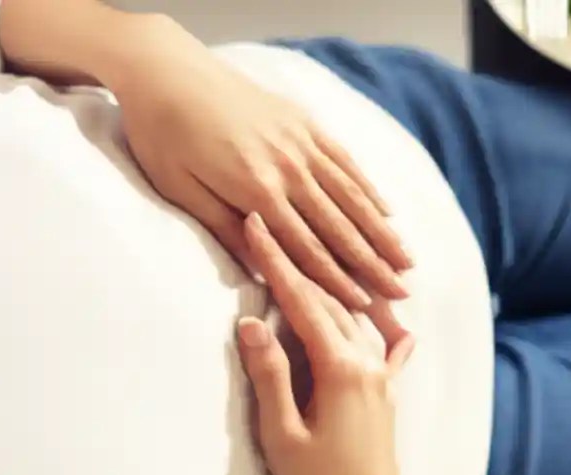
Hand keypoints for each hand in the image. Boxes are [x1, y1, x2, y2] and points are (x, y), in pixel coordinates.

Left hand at [100, 16, 412, 309]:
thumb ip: (225, 230)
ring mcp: (300, 142)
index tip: (364, 307)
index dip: (337, 281)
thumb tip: (260, 272)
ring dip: (381, 231)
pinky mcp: (304, 122)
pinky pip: (344, 161)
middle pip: (339, 226)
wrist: (169, 72)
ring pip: (351, 195)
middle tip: (400, 294)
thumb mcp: (182, 191)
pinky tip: (387, 211)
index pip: (306, 247)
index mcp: (256, 190)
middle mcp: (288, 167)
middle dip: (373, 264)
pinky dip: (368, 188)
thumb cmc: (163, 135)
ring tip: (406, 260)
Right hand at [235, 213, 413, 474]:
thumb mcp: (281, 433)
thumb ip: (270, 375)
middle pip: (330, 301)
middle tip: (273, 229)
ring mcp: (383, 378)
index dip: (277, 261)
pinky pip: (389, 351)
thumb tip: (250, 323)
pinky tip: (399, 319)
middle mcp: (369, 364)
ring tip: (308, 258)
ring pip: (355, 318)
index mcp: (341, 368)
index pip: (303, 301)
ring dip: (330, 288)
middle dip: (299, 264)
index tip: (258, 224)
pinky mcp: (388, 396)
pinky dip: (385, 327)